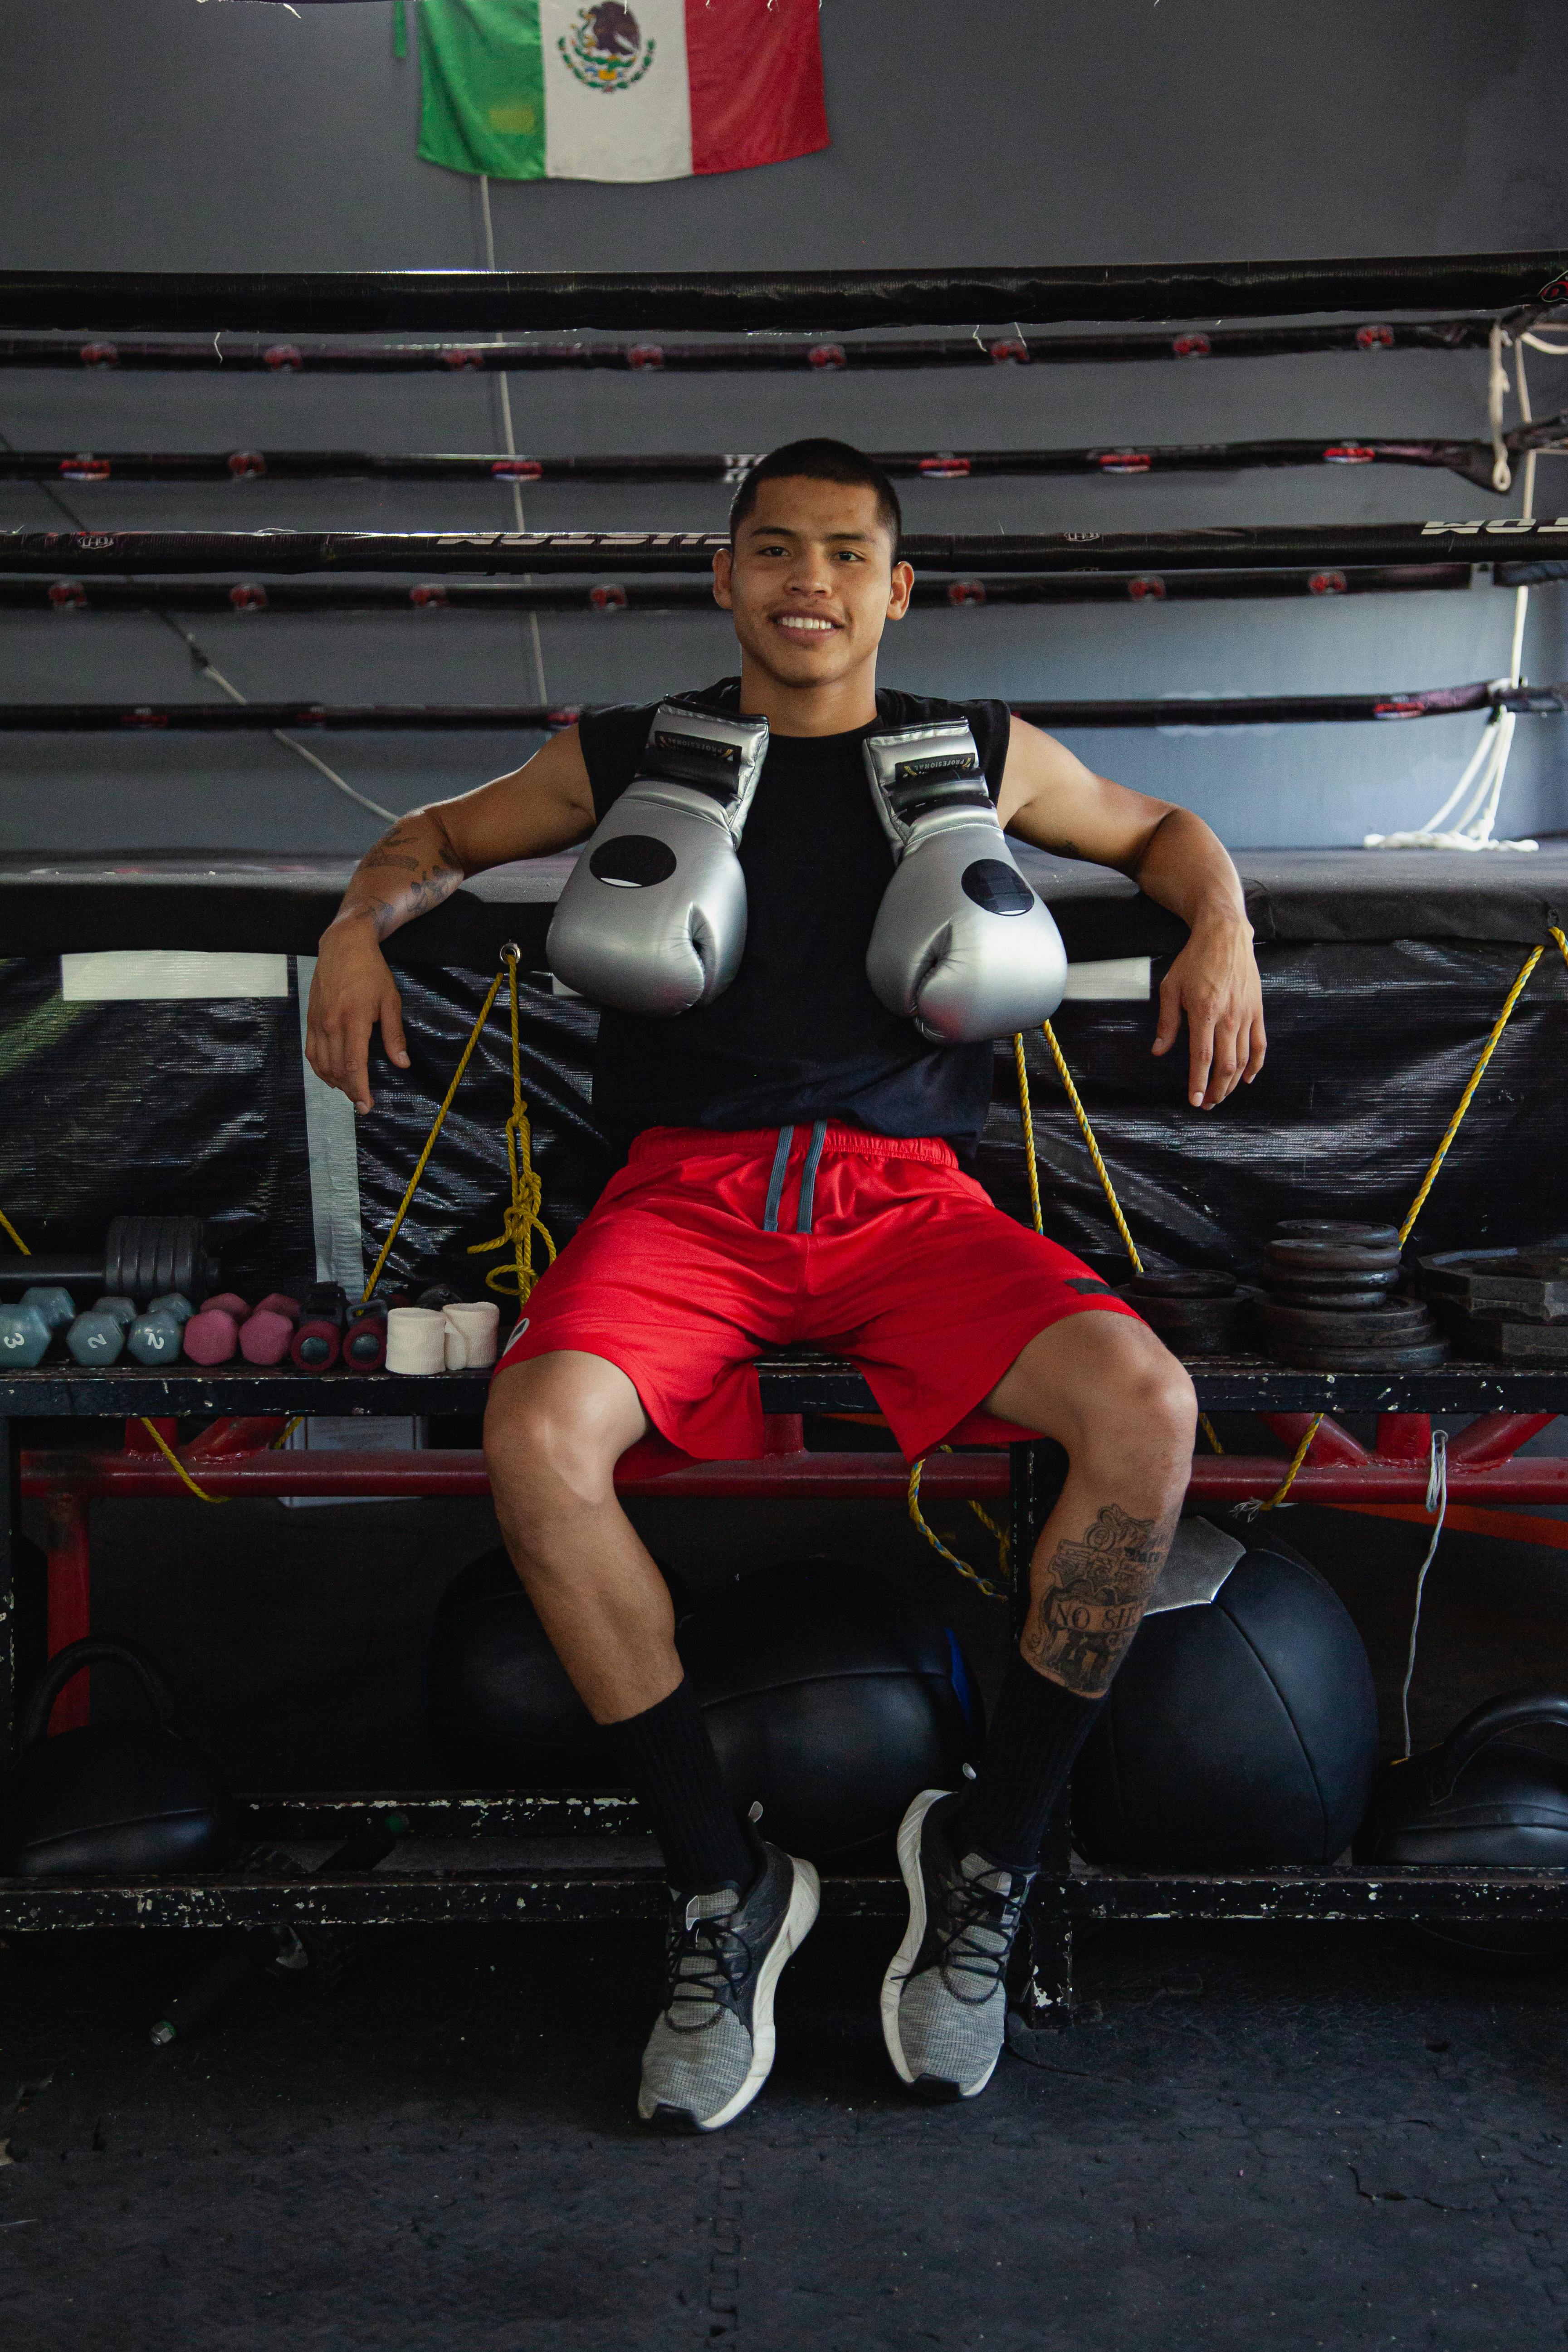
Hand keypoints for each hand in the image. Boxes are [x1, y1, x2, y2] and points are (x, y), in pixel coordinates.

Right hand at [305, 922, 409, 1113]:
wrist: (344, 945)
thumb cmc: (371, 971)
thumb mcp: (390, 1001)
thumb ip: (394, 1035)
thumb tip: (402, 1063)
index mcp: (353, 1021)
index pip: (353, 1065)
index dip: (359, 1089)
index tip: (366, 1105)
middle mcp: (331, 1024)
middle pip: (336, 1069)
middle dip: (349, 1090)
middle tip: (362, 1103)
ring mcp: (318, 1021)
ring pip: (321, 1063)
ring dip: (334, 1082)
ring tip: (349, 1091)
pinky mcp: (311, 1018)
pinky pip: (312, 1051)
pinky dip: (319, 1068)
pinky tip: (330, 1075)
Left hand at [1151, 916, 1265, 1108]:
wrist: (1225, 935)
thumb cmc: (1194, 960)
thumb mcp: (1171, 988)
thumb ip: (1167, 1023)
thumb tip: (1158, 1051)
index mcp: (1204, 1011)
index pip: (1202, 1057)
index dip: (1199, 1083)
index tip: (1194, 1100)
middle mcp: (1228, 1016)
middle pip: (1226, 1064)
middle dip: (1217, 1090)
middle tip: (1207, 1104)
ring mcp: (1246, 1014)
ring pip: (1244, 1059)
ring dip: (1233, 1082)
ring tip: (1221, 1095)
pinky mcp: (1258, 1010)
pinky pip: (1260, 1044)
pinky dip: (1256, 1065)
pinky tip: (1247, 1078)